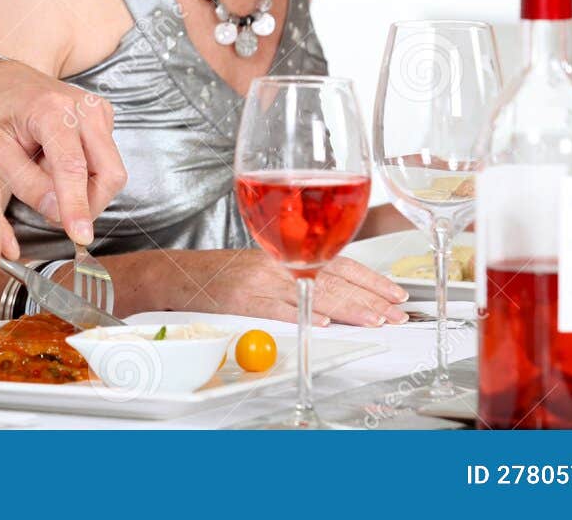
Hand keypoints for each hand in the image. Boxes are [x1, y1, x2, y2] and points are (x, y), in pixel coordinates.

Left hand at [0, 56, 126, 245]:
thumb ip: (27, 184)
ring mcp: (96, 111)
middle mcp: (84, 106)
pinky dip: (82, 176)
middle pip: (109, 172)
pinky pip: (103, 162)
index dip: (78, 207)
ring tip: (41, 176)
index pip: (74, 168)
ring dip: (82, 190)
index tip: (80, 236)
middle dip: (88, 204)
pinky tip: (51, 165)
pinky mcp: (99, 119)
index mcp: (52, 109)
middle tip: (53, 215)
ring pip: (109, 171)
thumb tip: (59, 214)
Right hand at [132, 249, 408, 326]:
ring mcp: (260, 278)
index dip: (370, 277)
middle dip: (371, 295)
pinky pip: (279, 306)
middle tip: (398, 312)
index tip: (395, 292)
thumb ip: (296, 273)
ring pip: (315, 290)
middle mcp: (277, 259)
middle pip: (333, 275)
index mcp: (285, 249)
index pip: (338, 260)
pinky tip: (326, 321)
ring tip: (377, 320)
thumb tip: (337, 297)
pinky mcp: (243, 297)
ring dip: (350, 307)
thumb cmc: (216, 273)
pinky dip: (304, 314)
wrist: (174, 275)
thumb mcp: (261, 264)